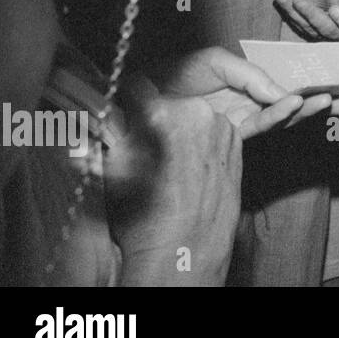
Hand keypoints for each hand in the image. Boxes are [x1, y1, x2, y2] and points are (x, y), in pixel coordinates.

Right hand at [105, 78, 241, 284]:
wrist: (184, 252)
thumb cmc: (144, 216)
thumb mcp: (114, 168)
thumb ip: (110, 130)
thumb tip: (100, 110)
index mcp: (163, 114)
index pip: (137, 85)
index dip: (125, 95)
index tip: (119, 103)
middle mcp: (198, 114)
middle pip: (168, 101)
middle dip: (154, 118)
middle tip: (143, 145)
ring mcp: (222, 129)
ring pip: (193, 116)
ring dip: (180, 130)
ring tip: (168, 163)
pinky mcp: (238, 145)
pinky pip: (213, 133)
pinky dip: (200, 143)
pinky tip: (189, 168)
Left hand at [154, 46, 338, 138]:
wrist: (144, 89)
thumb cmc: (178, 70)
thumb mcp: (219, 61)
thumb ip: (253, 76)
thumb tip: (284, 95)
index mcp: (248, 82)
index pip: (286, 85)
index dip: (311, 87)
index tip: (335, 88)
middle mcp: (249, 101)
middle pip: (291, 103)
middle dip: (319, 103)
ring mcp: (241, 118)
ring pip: (281, 116)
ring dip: (307, 111)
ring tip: (331, 104)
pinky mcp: (229, 133)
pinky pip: (260, 123)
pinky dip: (279, 114)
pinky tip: (295, 104)